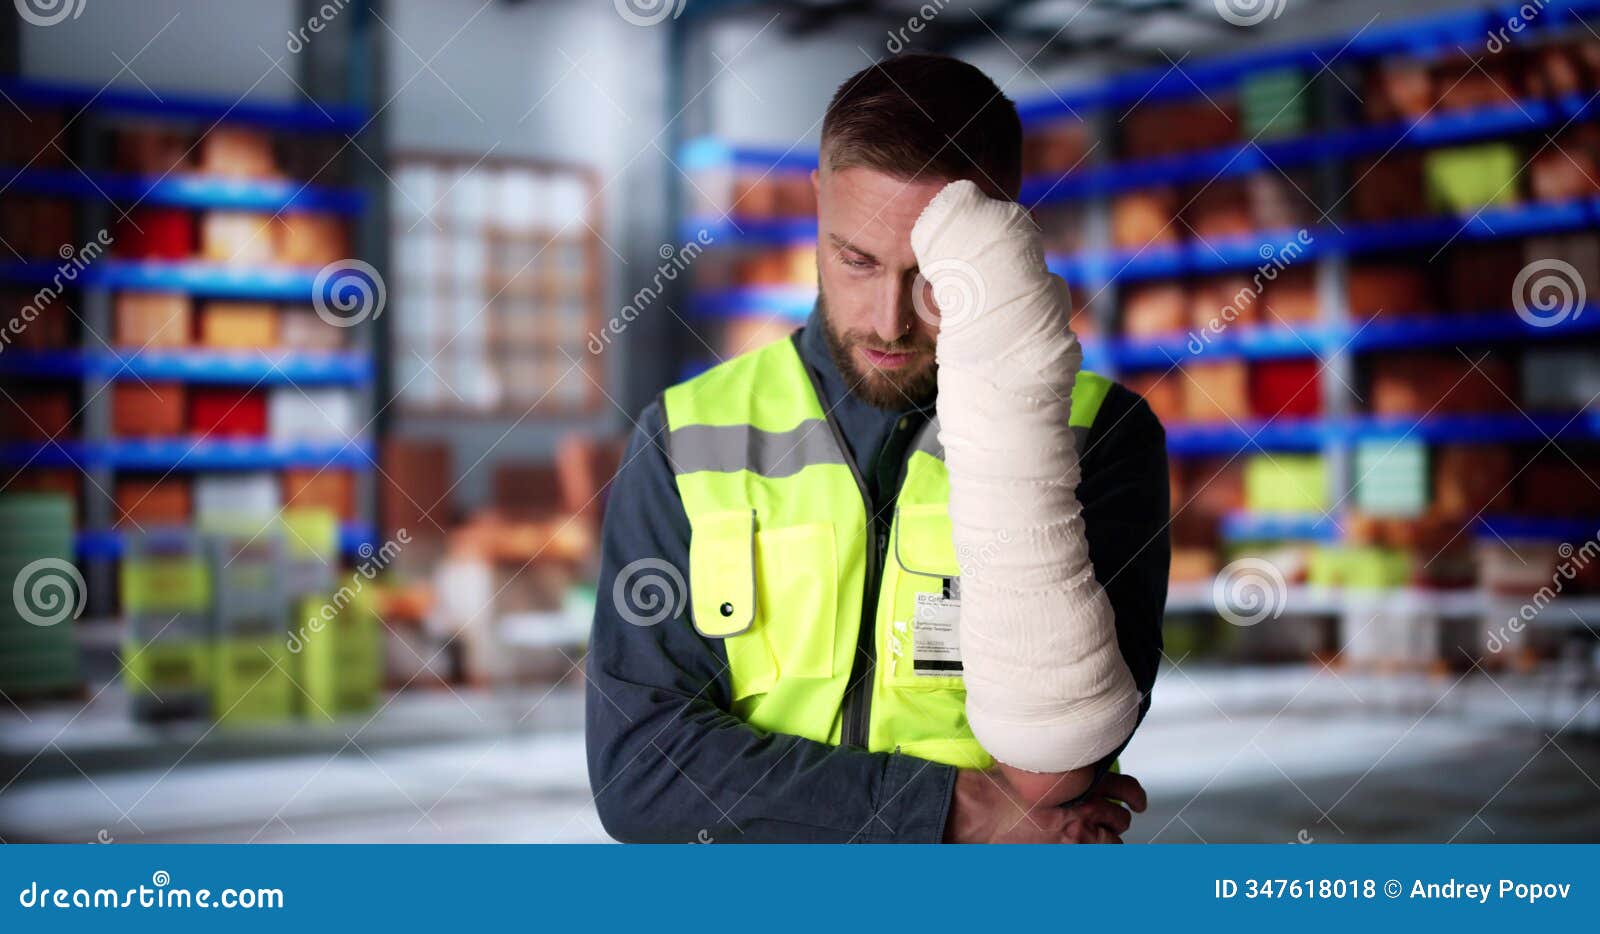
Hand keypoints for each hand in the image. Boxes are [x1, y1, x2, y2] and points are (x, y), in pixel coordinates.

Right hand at [944, 767, 1145, 843]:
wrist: (984, 810)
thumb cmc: (1002, 786)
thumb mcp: (1038, 765)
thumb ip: (1062, 767)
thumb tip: (1075, 767)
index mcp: (1082, 780)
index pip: (1125, 787)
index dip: (1134, 795)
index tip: (1134, 799)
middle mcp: (1086, 807)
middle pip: (1121, 816)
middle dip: (1120, 818)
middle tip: (1119, 817)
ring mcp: (1078, 833)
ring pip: (1113, 841)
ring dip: (1110, 839)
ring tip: (1103, 838)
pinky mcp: (1068, 851)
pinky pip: (1097, 856)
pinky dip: (1096, 853)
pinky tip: (1086, 849)